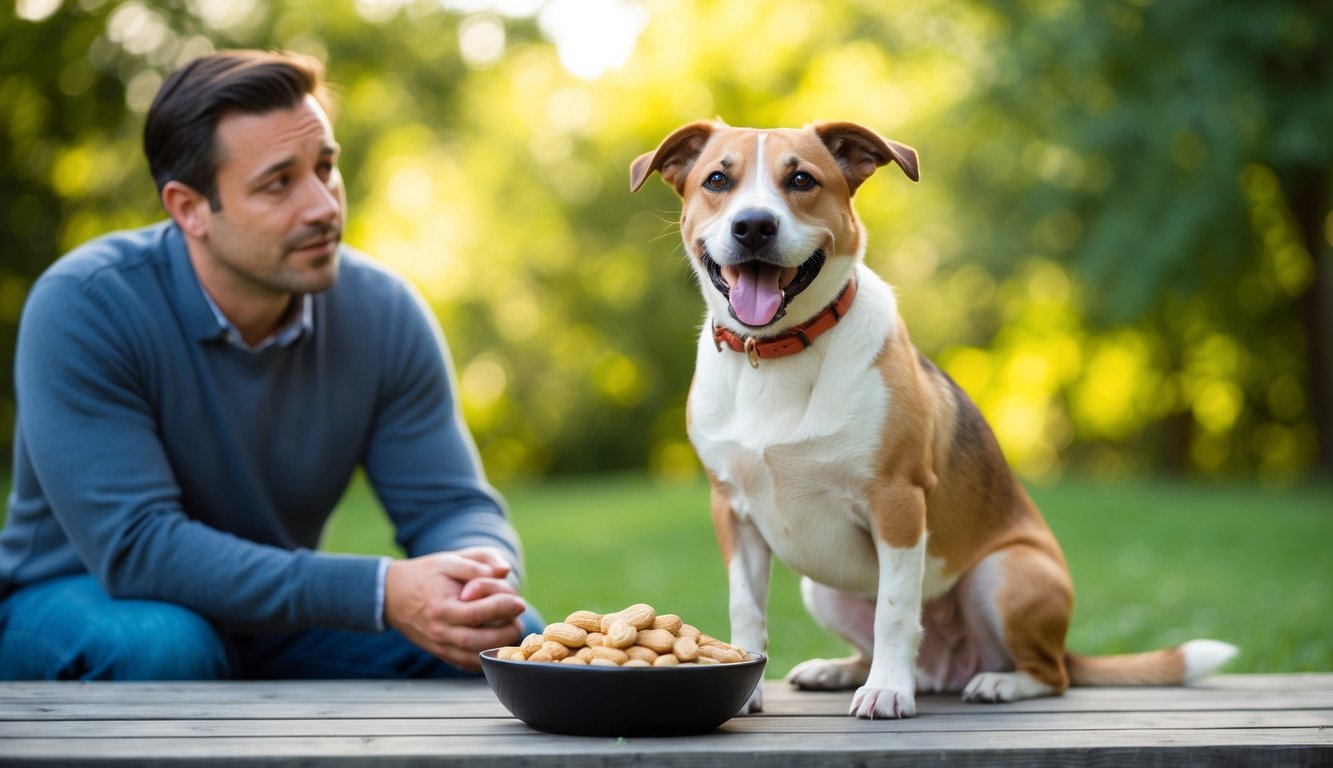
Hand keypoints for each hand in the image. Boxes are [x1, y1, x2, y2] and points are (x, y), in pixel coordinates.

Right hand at [384, 547, 526, 670]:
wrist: (392, 595)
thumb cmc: (425, 575)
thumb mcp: (449, 561)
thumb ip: (477, 564)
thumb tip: (504, 571)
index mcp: (440, 608)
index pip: (476, 613)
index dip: (502, 608)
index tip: (519, 602)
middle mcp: (438, 631)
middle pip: (477, 641)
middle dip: (504, 634)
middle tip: (519, 623)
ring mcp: (438, 645)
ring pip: (472, 658)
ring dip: (497, 649)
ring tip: (512, 635)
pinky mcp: (439, 653)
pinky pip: (464, 664)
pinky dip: (483, 661)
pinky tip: (496, 647)